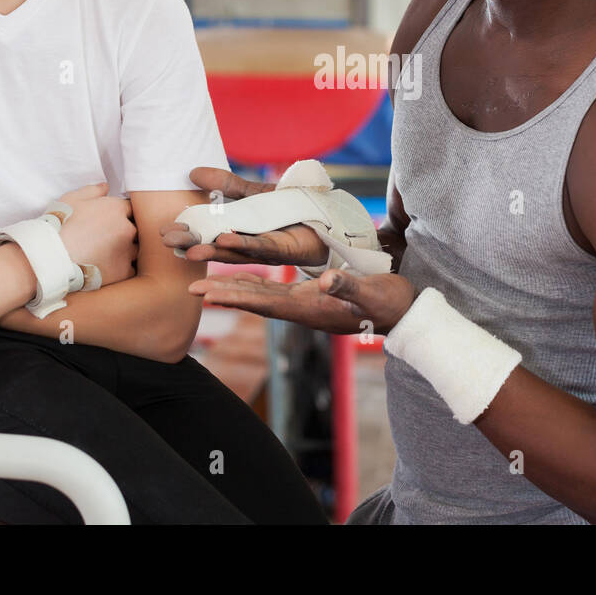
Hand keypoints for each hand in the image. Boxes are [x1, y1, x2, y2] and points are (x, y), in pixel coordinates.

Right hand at [54, 182, 137, 287]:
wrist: (50, 257)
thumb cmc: (59, 225)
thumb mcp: (72, 199)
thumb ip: (93, 190)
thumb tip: (105, 187)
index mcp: (116, 209)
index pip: (130, 208)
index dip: (120, 214)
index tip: (109, 221)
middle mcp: (127, 228)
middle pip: (134, 229)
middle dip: (124, 232)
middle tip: (105, 239)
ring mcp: (127, 251)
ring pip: (134, 250)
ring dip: (125, 251)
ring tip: (105, 255)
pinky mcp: (123, 271)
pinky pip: (129, 269)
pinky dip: (120, 268)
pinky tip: (105, 268)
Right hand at [159, 167, 328, 267]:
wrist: (327, 216)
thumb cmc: (290, 208)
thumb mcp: (254, 193)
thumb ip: (226, 184)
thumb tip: (192, 172)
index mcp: (239, 232)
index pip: (208, 235)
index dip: (187, 234)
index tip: (163, 232)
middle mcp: (249, 245)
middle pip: (216, 246)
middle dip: (193, 245)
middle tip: (168, 241)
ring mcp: (266, 249)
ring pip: (236, 251)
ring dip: (213, 251)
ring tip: (192, 249)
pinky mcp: (285, 249)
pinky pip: (262, 246)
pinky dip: (243, 244)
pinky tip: (225, 240)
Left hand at [189, 268, 417, 334]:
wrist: (406, 314)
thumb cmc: (392, 302)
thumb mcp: (373, 292)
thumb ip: (349, 286)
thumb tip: (326, 280)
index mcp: (312, 309)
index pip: (266, 303)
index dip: (236, 298)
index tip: (207, 294)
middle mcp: (303, 310)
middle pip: (256, 301)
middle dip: (224, 294)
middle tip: (190, 288)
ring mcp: (306, 306)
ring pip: (262, 297)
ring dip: (234, 290)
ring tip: (205, 285)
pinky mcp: (311, 299)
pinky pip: (275, 292)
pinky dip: (254, 286)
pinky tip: (241, 281)